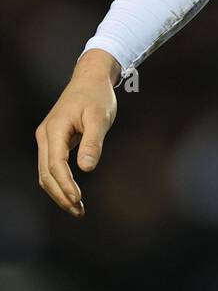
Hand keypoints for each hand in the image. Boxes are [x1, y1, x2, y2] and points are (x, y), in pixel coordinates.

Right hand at [35, 50, 118, 217]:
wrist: (90, 79)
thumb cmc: (97, 96)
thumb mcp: (99, 117)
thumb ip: (93, 142)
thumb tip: (86, 169)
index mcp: (55, 129)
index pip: (56, 164)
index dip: (65, 184)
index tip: (77, 199)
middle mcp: (46, 135)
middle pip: (46, 173)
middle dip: (60, 195)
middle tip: (79, 211)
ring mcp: (47, 138)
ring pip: (46, 173)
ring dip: (59, 192)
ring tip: (77, 208)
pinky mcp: (53, 141)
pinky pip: (51, 167)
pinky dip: (60, 182)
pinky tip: (72, 193)